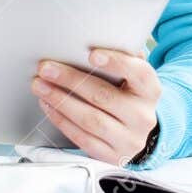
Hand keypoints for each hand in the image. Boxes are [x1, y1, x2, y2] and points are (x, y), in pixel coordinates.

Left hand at [32, 47, 160, 165]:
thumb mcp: (136, 78)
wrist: (144, 136)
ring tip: (41, 86)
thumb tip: (104, 36)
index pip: (138, 73)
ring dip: (61, 101)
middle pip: (104, 96)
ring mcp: (128, 139)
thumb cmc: (133, 98)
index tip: (91, 53)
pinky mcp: (112, 156)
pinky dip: (62, 121)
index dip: (116, 62)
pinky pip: (83, 139)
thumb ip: (126, 58)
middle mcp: (143, 116)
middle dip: (71, 80)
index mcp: (151, 91)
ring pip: (90, 119)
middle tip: (47, 68)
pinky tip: (49, 106)